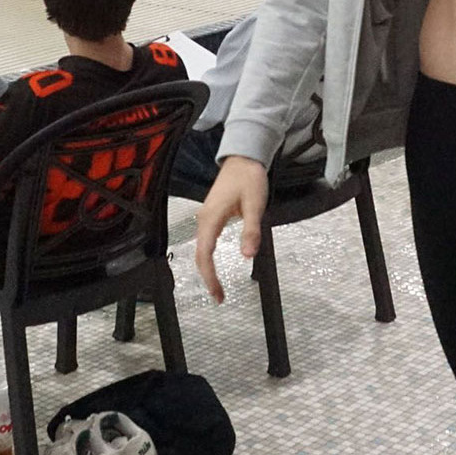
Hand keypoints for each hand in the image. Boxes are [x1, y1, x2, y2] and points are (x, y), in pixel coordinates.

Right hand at [191, 155, 267, 303]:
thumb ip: (251, 230)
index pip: (205, 255)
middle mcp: (204, 220)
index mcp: (211, 218)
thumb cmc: (249, 178)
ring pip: (201, 249)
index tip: (218, 294)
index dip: (210, 277)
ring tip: (217, 286)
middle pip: (200, 255)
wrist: (243, 158)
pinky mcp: (211, 215)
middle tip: (219, 297)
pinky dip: (208, 257)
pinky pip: (205, 241)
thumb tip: (247, 255)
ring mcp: (205, 217)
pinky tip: (215, 266)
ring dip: (207, 269)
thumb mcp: (255, 205)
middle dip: (207, 278)